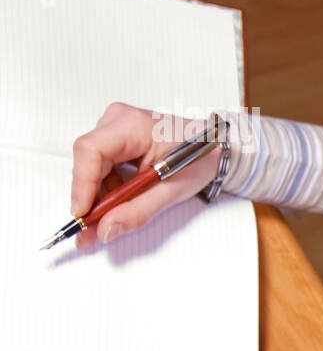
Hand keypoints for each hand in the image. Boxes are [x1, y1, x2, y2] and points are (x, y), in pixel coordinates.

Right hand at [69, 102, 222, 249]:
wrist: (214, 147)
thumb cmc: (200, 159)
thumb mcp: (172, 190)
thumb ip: (138, 211)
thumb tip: (106, 229)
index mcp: (133, 125)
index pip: (91, 151)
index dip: (82, 184)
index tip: (81, 213)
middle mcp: (118, 121)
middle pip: (87, 161)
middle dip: (89, 198)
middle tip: (89, 229)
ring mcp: (114, 128)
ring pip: (91, 167)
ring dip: (99, 196)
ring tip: (111, 217)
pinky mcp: (115, 139)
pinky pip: (100, 167)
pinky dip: (107, 189)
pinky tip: (120, 201)